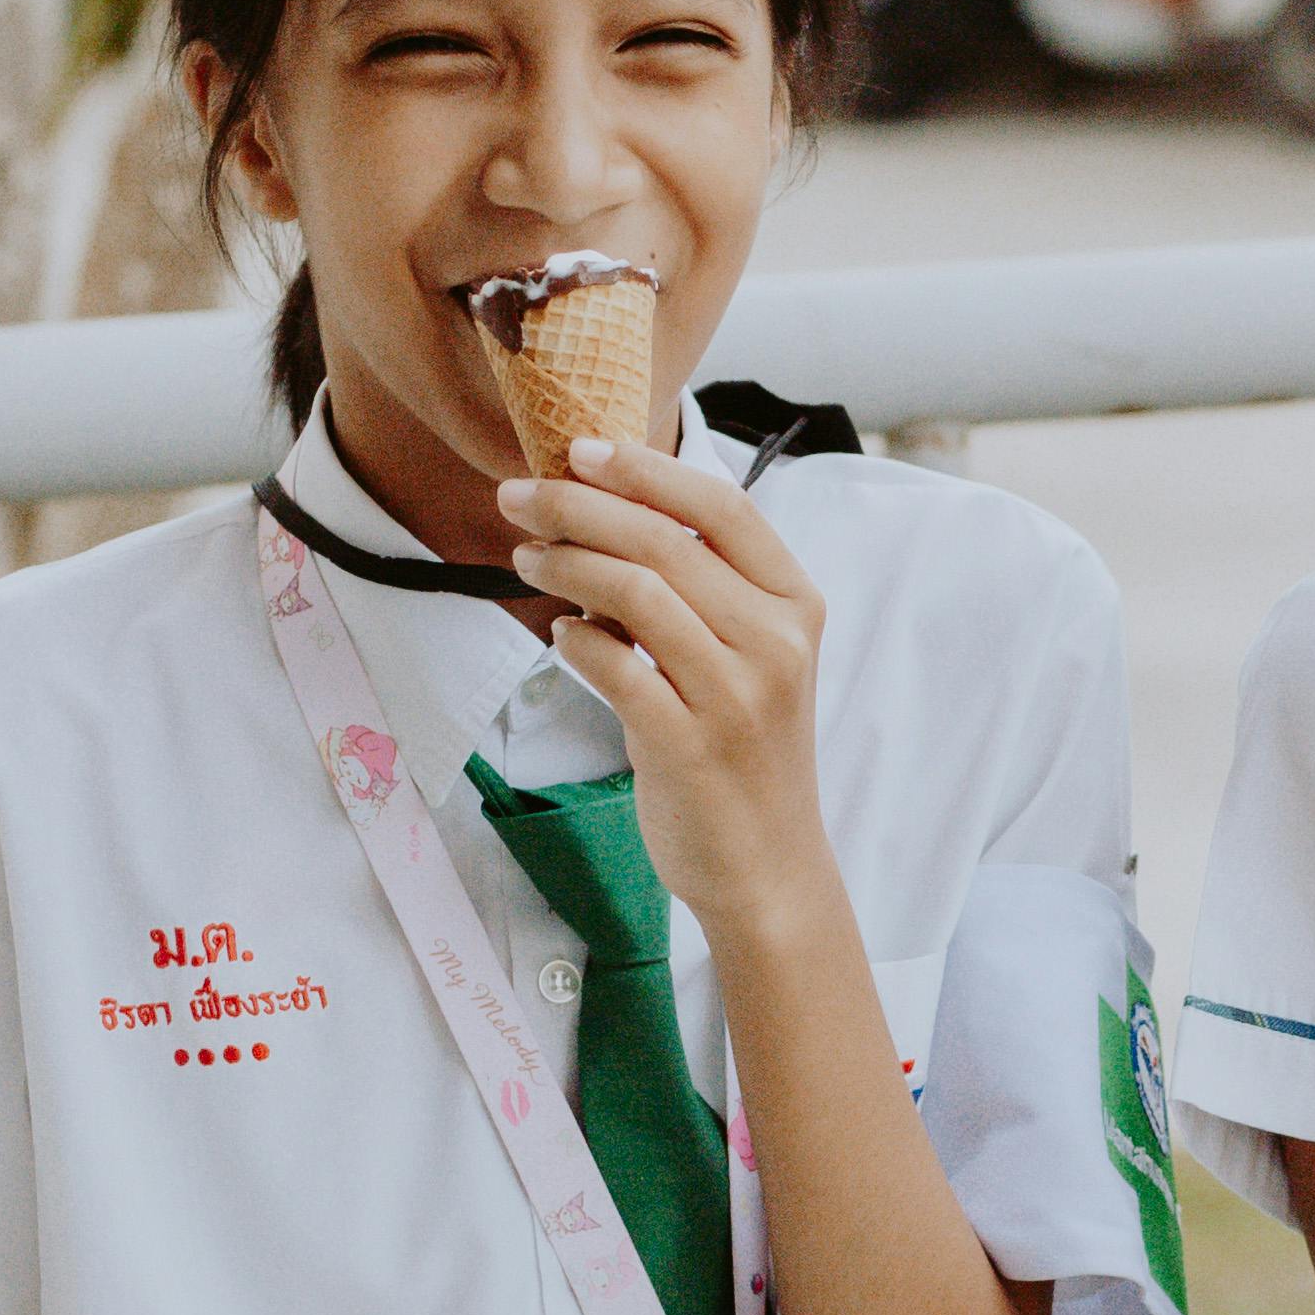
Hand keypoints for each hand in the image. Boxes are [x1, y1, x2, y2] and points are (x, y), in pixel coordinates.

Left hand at [499, 435, 834, 941]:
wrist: (768, 866)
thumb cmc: (744, 752)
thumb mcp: (748, 659)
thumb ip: (700, 592)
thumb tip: (600, 519)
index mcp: (796, 604)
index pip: (722, 507)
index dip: (647, 469)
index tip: (579, 448)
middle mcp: (776, 642)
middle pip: (665, 541)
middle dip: (578, 506)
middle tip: (518, 494)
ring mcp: (738, 695)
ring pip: (637, 594)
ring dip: (566, 564)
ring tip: (525, 557)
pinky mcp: (692, 747)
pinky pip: (617, 670)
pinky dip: (577, 640)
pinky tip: (560, 634)